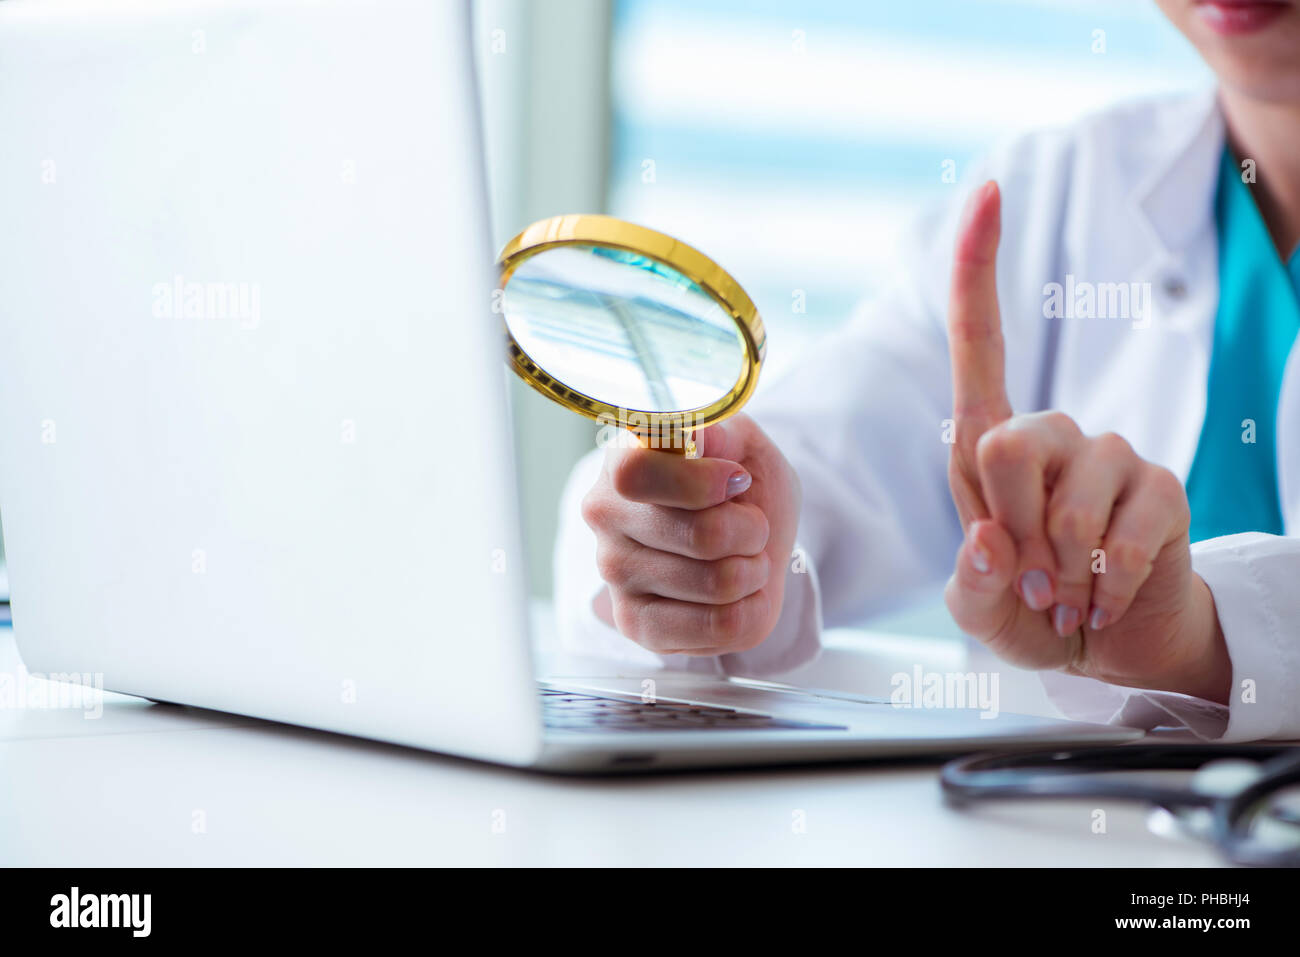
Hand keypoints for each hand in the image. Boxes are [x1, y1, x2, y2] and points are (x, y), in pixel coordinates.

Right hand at [581, 414, 800, 655]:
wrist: (749, 537)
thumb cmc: (740, 485)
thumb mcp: (744, 444)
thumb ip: (723, 433)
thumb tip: (698, 438)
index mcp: (623, 460)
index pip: (638, 474)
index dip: (703, 482)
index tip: (738, 480)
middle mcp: (606, 516)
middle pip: (702, 536)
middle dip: (752, 530)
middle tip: (751, 526)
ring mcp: (615, 574)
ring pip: (718, 583)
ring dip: (755, 570)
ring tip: (745, 559)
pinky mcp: (636, 624)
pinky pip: (721, 626)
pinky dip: (752, 608)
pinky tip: (739, 595)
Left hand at [943, 181, 1230, 702]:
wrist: (1103, 648)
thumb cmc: (1027, 609)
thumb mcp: (979, 605)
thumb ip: (972, 581)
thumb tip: (990, 543)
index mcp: (988, 443)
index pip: (978, 342)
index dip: (976, 268)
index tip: (987, 192)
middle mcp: (1049, 432)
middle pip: (1003, 442)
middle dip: (1006, 528)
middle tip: (1028, 574)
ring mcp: (1110, 454)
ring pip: (1063, 498)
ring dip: (1056, 568)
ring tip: (1064, 591)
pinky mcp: (1159, 488)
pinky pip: (1122, 535)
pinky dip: (1103, 585)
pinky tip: (1103, 596)